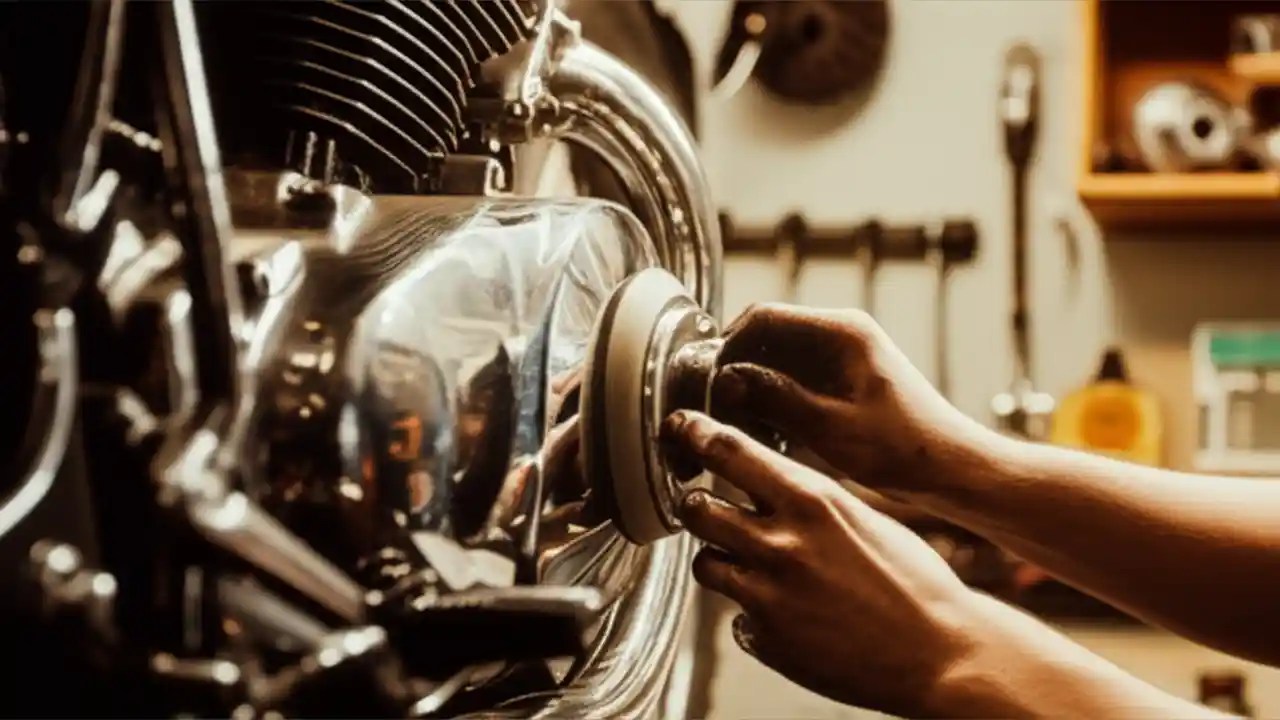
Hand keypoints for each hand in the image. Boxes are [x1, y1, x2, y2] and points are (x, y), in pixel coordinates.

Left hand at [662, 410, 982, 715]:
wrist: (940, 652)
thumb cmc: (913, 581)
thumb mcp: (862, 517)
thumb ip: (810, 501)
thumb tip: (769, 484)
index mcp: (810, 500)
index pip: (727, 450)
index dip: (693, 434)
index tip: (679, 428)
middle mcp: (781, 543)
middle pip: (696, 507)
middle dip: (694, 504)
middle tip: (703, 506)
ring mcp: (768, 594)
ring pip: (705, 563)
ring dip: (719, 560)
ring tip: (750, 565)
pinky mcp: (765, 639)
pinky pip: (736, 617)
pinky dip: (754, 614)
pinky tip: (789, 615)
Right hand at [712, 303, 1000, 498]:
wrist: (952, 470)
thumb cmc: (903, 449)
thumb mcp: (829, 427)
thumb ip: (774, 399)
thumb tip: (724, 380)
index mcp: (842, 331)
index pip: (763, 317)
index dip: (727, 348)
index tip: (707, 384)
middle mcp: (842, 333)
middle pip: (767, 337)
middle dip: (738, 372)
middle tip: (717, 411)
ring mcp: (843, 355)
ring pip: (777, 360)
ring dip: (755, 390)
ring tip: (740, 428)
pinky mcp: (844, 379)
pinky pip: (795, 379)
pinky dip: (776, 402)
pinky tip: (769, 436)